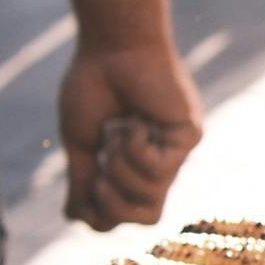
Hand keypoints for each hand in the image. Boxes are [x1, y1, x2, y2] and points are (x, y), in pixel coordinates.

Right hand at [58, 36, 203, 228]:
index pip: (128, 216)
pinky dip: (136, 150)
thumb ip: (82, 182)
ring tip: (118, 133)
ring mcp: (178, 149)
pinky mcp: (190, 135)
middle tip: (101, 169)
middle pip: (147, 217)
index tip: (87, 180)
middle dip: (114, 204)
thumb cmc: (94, 83)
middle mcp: (162, 161)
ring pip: (152, 197)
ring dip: (122, 170)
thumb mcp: (80, 142)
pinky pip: (160, 169)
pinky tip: (134, 121)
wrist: (110, 44)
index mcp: (137, 164)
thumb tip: (75, 220)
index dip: (102, 215)